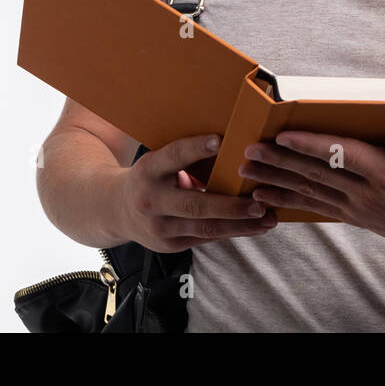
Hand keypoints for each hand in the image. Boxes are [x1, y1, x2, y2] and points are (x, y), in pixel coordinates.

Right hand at [118, 134, 277, 251]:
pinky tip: (255, 227)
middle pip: (195, 204)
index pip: (174, 157)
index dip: (195, 148)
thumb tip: (231, 144)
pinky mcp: (170, 245)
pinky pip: (206, 238)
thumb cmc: (150, 178)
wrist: (116, 211)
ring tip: (267, 218)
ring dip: (240, 224)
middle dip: (231, 205)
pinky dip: (232, 232)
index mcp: (148, 170)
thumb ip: (185, 158)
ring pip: (205, 228)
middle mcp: (151, 200)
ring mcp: (159, 227)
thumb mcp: (158, 163)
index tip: (220, 140)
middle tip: (259, 201)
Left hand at [237, 123, 384, 268]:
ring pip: (309, 191)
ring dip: (276, 179)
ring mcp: (358, 207)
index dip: (313, 146)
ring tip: (246, 170)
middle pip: (316, 174)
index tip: (284, 136)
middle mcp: (367, 193)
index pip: (343, 157)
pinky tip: (266, 196)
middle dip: (280, 161)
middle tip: (248, 150)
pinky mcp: (354, 216)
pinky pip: (314, 207)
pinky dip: (289, 200)